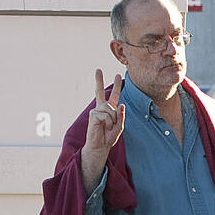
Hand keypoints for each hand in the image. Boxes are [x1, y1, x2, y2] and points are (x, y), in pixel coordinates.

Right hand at [81, 69, 124, 190]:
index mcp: (110, 110)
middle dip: (99, 80)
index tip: (118, 76)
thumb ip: (121, 116)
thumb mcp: (119, 127)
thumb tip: (121, 105)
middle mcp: (102, 108)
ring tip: (108, 127)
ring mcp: (96, 111)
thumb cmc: (109, 137)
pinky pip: (106, 115)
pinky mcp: (93, 115)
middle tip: (98, 69)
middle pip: (100, 92)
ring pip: (110, 109)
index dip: (117, 86)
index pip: (113, 96)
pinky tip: (104, 127)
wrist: (101, 145)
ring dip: (113, 120)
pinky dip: (108, 122)